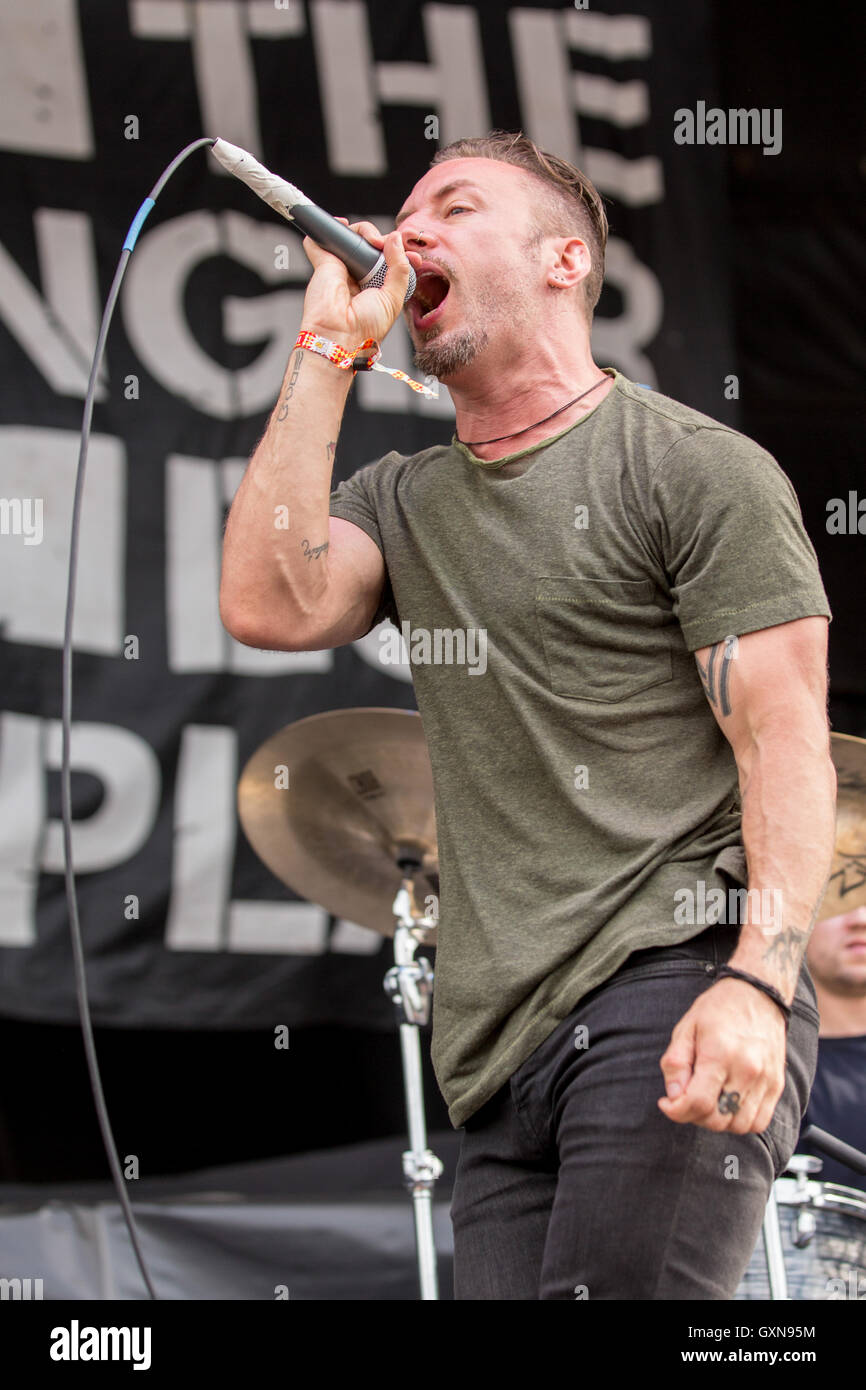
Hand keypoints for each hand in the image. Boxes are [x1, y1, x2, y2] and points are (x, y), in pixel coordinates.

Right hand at [300, 220, 421, 346]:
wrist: (339, 334)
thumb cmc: (366, 326)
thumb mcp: (393, 298)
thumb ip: (399, 268)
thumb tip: (395, 239)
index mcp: (375, 287)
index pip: (388, 261)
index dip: (398, 251)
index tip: (412, 255)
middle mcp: (357, 275)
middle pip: (370, 245)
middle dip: (382, 239)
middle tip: (387, 244)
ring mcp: (339, 268)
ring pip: (352, 237)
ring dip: (364, 230)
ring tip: (370, 240)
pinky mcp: (322, 262)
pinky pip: (322, 238)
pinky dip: (330, 226)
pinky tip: (343, 225)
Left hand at [658, 976, 786, 1132]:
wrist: (758, 994)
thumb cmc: (719, 1009)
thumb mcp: (686, 1027)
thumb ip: (676, 1063)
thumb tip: (673, 1095)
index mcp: (720, 1054)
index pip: (698, 1103)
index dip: (676, 1111)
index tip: (667, 1103)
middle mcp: (747, 1070)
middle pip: (717, 1120)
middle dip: (694, 1116)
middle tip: (686, 1098)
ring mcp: (766, 1080)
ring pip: (739, 1126)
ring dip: (718, 1121)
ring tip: (708, 1099)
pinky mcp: (777, 1085)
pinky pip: (759, 1122)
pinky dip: (740, 1121)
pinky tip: (728, 1104)